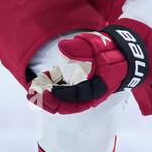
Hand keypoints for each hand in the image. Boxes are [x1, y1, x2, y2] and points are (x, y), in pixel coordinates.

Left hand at [30, 22, 151, 114]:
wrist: (120, 51)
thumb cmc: (111, 49)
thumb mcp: (100, 46)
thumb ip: (83, 47)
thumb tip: (63, 47)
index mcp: (98, 89)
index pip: (78, 98)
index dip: (63, 95)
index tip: (49, 88)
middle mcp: (90, 95)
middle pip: (68, 106)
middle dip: (49, 102)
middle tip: (33, 93)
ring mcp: (83, 92)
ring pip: (63, 101)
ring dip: (46, 98)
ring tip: (31, 90)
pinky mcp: (78, 86)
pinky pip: (62, 93)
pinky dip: (50, 89)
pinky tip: (40, 81)